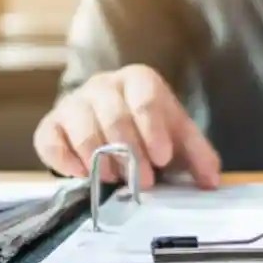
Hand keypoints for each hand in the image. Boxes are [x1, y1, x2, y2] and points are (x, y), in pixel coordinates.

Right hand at [33, 65, 220, 189]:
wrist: (112, 119)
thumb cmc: (149, 128)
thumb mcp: (178, 136)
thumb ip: (199, 155)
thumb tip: (212, 182)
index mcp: (139, 80)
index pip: (145, 98)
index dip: (153, 129)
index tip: (163, 157)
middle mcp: (103, 85)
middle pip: (114, 115)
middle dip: (130, 152)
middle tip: (144, 181)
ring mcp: (74, 103)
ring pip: (82, 127)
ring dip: (100, 158)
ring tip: (116, 179)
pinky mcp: (51, 125)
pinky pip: (50, 140)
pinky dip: (65, 159)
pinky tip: (82, 174)